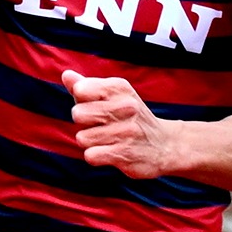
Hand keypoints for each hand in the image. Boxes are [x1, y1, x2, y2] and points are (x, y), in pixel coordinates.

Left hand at [62, 70, 181, 179]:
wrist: (165, 145)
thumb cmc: (128, 117)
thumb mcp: (112, 96)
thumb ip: (86, 86)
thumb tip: (66, 75)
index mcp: (119, 88)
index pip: (80, 90)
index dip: (81, 101)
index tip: (96, 104)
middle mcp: (126, 106)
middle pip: (77, 114)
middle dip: (83, 123)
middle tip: (101, 125)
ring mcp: (127, 131)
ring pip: (82, 138)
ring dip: (90, 142)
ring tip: (108, 139)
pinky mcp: (126, 153)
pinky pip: (91, 155)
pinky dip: (95, 156)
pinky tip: (110, 152)